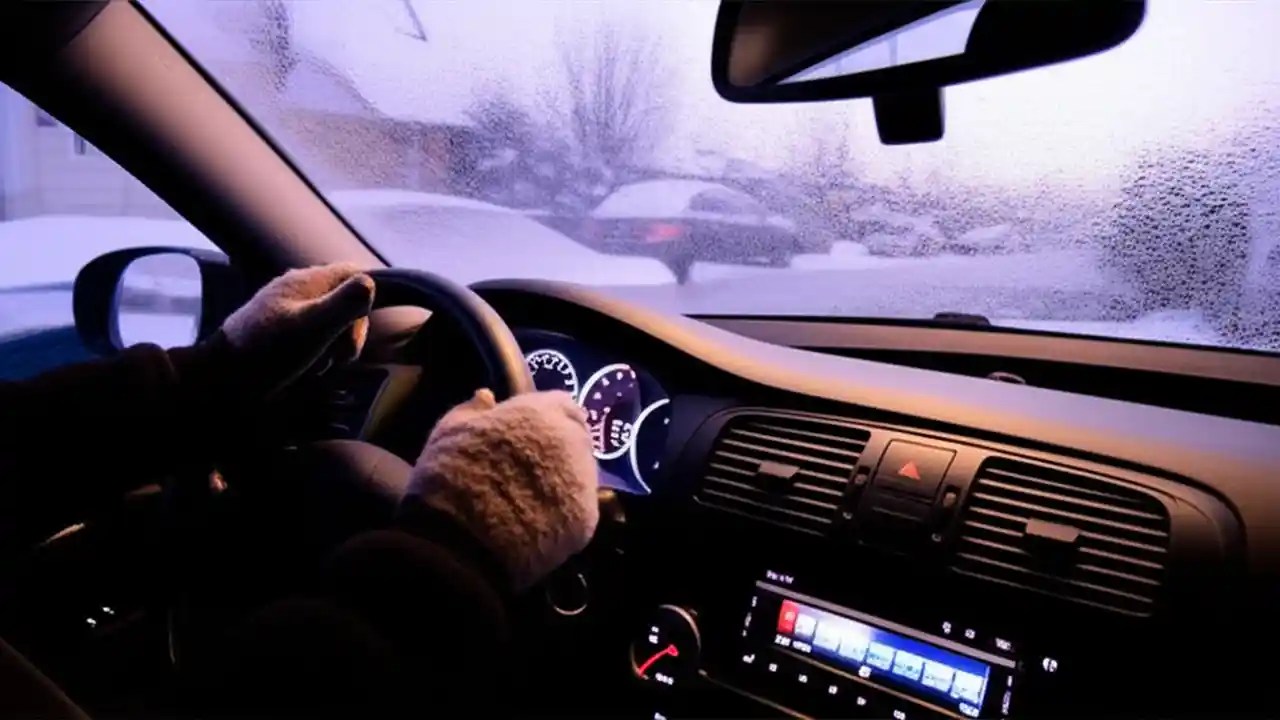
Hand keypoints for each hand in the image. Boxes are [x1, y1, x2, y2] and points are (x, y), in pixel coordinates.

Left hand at [220, 263, 374, 394]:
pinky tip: (307, 366)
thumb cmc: (269, 350)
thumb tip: (370, 283)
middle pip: (346, 300)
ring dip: (335, 344)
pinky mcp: (280, 331)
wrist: (221, 378)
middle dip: (351, 330)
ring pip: (331, 321)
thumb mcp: (312, 326)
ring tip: (319, 363)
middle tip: (339, 356)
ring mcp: (288, 310)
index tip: (357, 327)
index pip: (353, 272)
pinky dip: (318, 351)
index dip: (365, 297)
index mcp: (307, 281)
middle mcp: (299, 290)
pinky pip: (314, 335)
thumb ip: (343, 304)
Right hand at [405, 389, 598, 590]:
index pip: (562, 404)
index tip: (530, 429)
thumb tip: (486, 396)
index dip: (547, 416)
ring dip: (563, 477)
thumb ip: (471, 410)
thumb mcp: (449, 432)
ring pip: (581, 473)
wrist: (461, 543)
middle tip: (531, 464)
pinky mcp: (586, 520)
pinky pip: (579, 507)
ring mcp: (583, 482)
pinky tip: (538, 520)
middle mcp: (571, 441)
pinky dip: (563, 510)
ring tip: (531, 496)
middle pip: (575, 438)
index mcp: (541, 413)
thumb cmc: (451, 477)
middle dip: (558, 446)